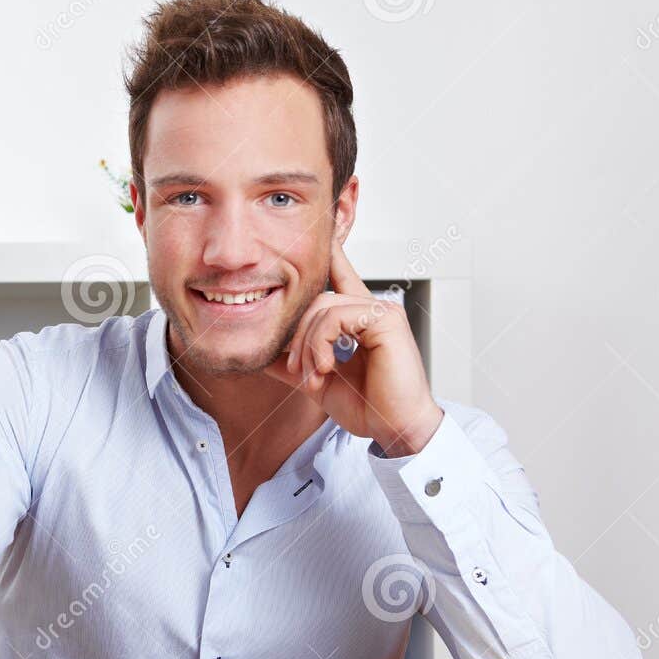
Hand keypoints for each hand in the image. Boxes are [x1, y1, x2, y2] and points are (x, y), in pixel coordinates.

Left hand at [264, 238, 442, 456]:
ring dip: (307, 347)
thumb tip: (264, 356)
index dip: (331, 254)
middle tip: (297, 371)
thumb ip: (294, 363)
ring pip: (321, 309)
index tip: (323, 231)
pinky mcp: (385, 319)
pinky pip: (335, 318)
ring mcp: (381, 311)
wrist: (395, 428)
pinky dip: (320, 345)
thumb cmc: (368, 406)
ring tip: (314, 377)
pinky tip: (328, 368)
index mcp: (358, 319)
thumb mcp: (318, 381)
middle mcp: (371, 308)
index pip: (340, 277)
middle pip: (315, 300)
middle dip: (296, 337)